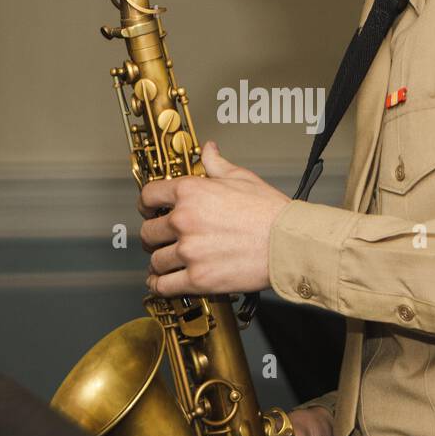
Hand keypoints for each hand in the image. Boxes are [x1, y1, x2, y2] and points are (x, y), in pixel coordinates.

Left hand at [138, 140, 290, 296]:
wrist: (288, 243)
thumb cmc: (270, 212)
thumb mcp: (242, 178)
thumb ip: (217, 164)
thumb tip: (208, 150)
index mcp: (190, 192)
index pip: (148, 196)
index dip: (146, 205)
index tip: (149, 211)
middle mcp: (184, 221)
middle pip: (148, 232)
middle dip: (154, 237)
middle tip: (162, 241)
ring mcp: (189, 252)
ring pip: (156, 261)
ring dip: (159, 263)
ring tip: (166, 263)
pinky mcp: (198, 278)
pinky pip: (164, 286)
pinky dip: (160, 285)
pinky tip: (162, 282)